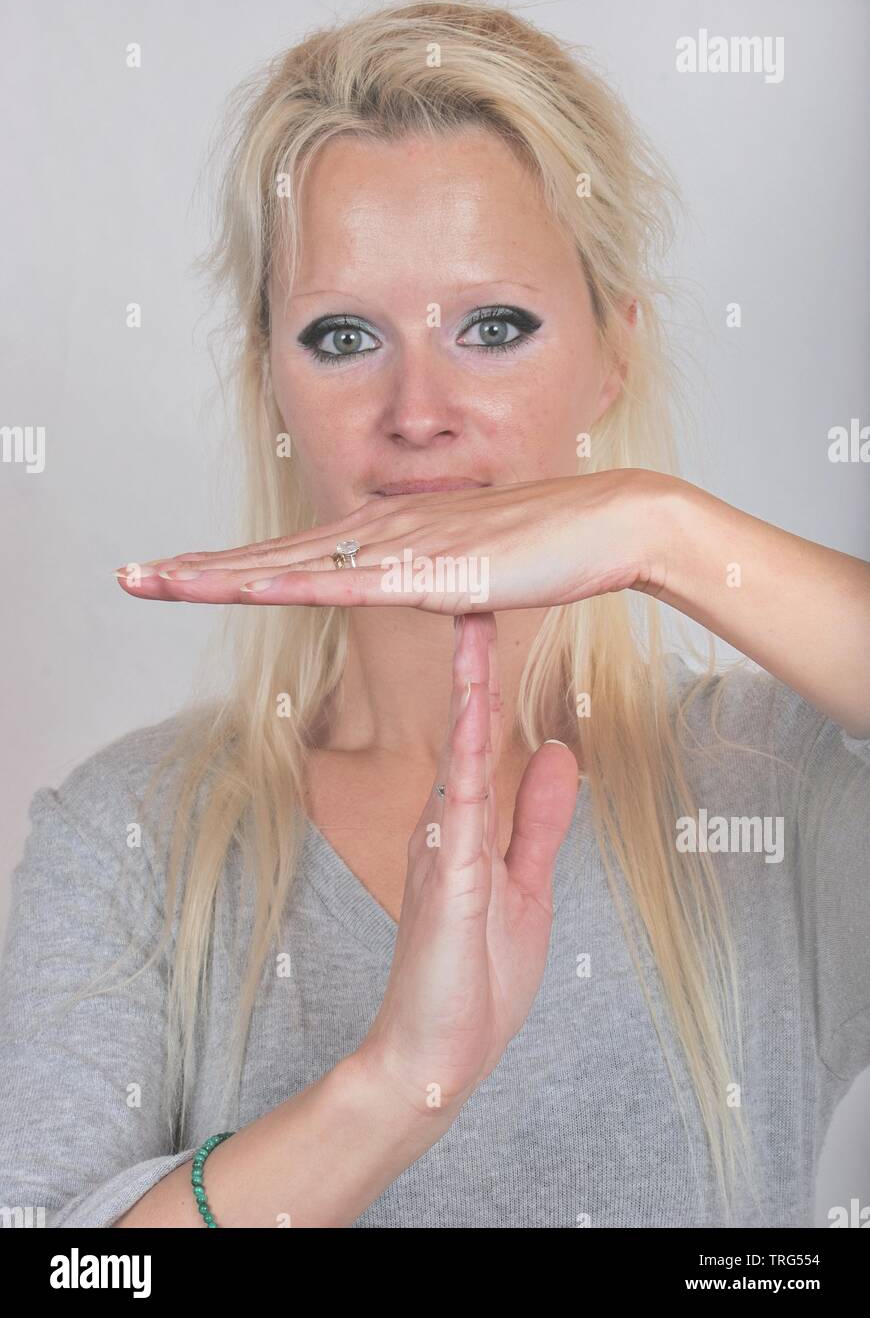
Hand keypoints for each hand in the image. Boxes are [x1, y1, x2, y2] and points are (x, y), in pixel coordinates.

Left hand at [113, 469, 672, 613]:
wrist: (615, 522)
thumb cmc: (555, 546)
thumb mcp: (478, 572)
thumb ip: (439, 579)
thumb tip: (426, 590)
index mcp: (390, 535)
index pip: (294, 554)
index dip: (230, 566)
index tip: (176, 576)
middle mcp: (383, 531)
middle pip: (273, 553)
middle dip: (196, 569)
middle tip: (128, 575)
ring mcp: (403, 546)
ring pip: (291, 564)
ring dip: (218, 575)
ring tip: (154, 581)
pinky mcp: (432, 571)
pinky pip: (347, 583)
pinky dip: (288, 583)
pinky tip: (241, 587)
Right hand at [355, 610, 578, 1120]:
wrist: (432, 1059)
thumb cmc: (472, 980)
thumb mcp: (523, 885)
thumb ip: (537, 821)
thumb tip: (558, 753)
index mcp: (462, 826)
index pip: (479, 736)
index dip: (487, 678)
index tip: (495, 620)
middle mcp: (444, 828)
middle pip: (461, 730)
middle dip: (471, 661)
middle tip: (477, 587)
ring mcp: (442, 854)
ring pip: (457, 756)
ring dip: (467, 692)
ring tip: (472, 628)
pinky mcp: (448, 887)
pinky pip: (459, 813)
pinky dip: (466, 761)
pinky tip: (475, 721)